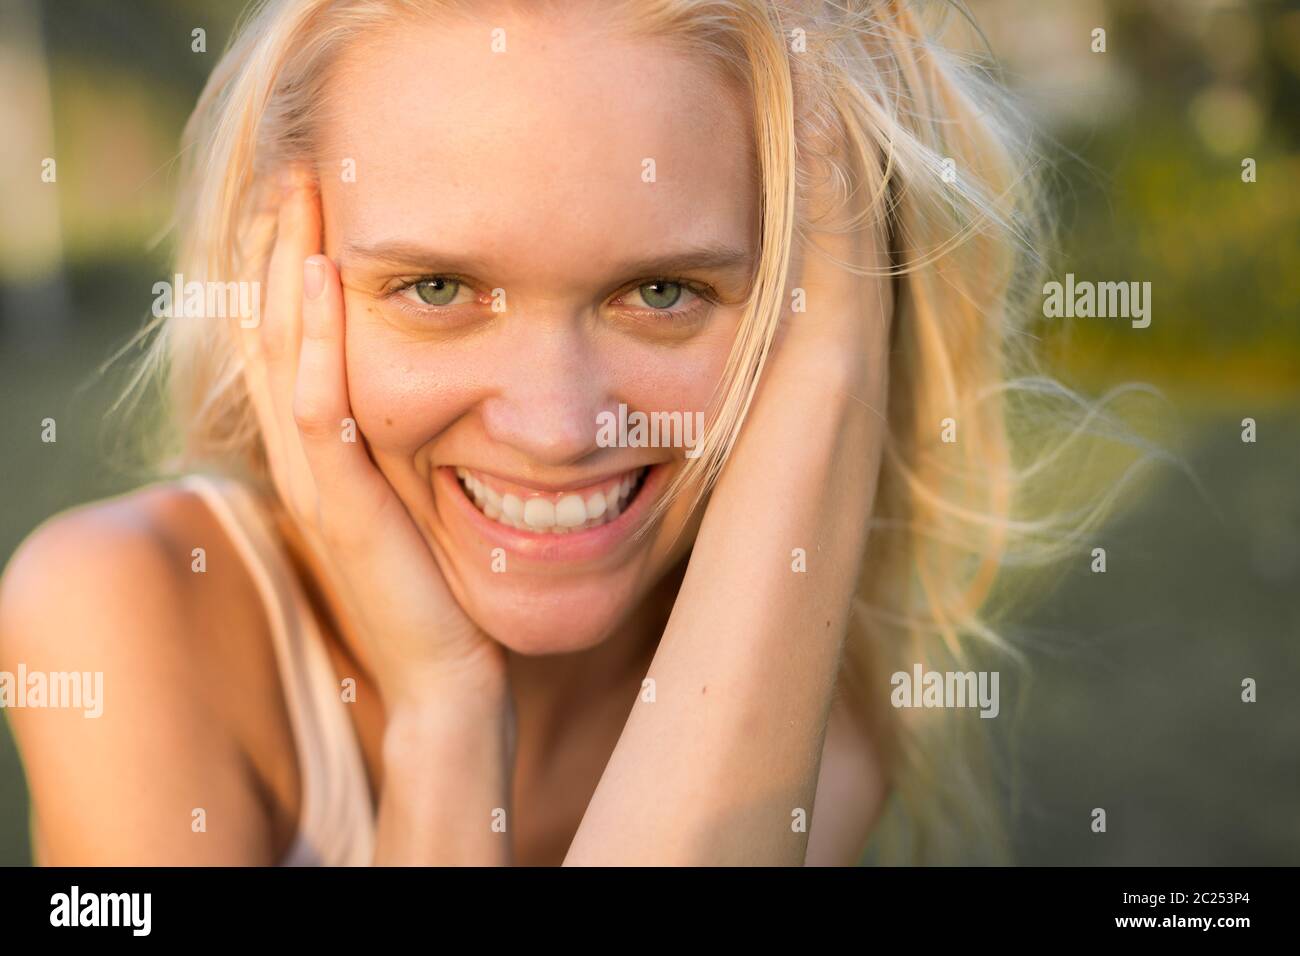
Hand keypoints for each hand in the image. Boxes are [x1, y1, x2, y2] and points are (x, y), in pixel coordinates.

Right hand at [237, 176, 505, 707]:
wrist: (453, 677)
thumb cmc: (446, 590)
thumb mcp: (425, 495)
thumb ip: (414, 440)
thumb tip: (456, 379)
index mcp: (322, 455)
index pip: (291, 342)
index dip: (288, 266)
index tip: (313, 193)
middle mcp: (307, 461)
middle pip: (272, 332)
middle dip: (279, 245)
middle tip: (295, 165)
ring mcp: (319, 483)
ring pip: (284, 356)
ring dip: (285, 270)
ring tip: (296, 192)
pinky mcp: (345, 508)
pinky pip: (320, 410)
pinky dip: (315, 340)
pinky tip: (320, 278)